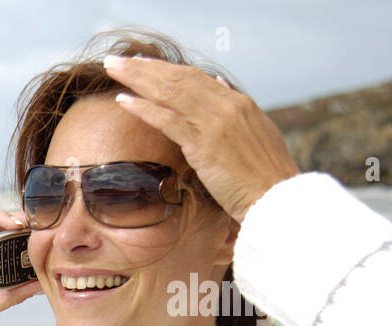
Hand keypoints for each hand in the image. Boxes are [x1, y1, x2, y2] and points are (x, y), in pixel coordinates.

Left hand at [103, 55, 301, 223]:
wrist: (277, 197)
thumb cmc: (264, 177)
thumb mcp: (253, 136)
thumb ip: (234, 112)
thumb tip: (218, 84)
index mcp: (239, 103)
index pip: (196, 78)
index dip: (166, 69)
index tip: (143, 64)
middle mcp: (228, 105)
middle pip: (179, 79)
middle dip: (145, 68)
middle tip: (118, 61)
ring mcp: (216, 122)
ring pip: (170, 92)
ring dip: (137, 79)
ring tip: (113, 70)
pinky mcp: (205, 144)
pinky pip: (168, 120)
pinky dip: (144, 109)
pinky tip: (123, 100)